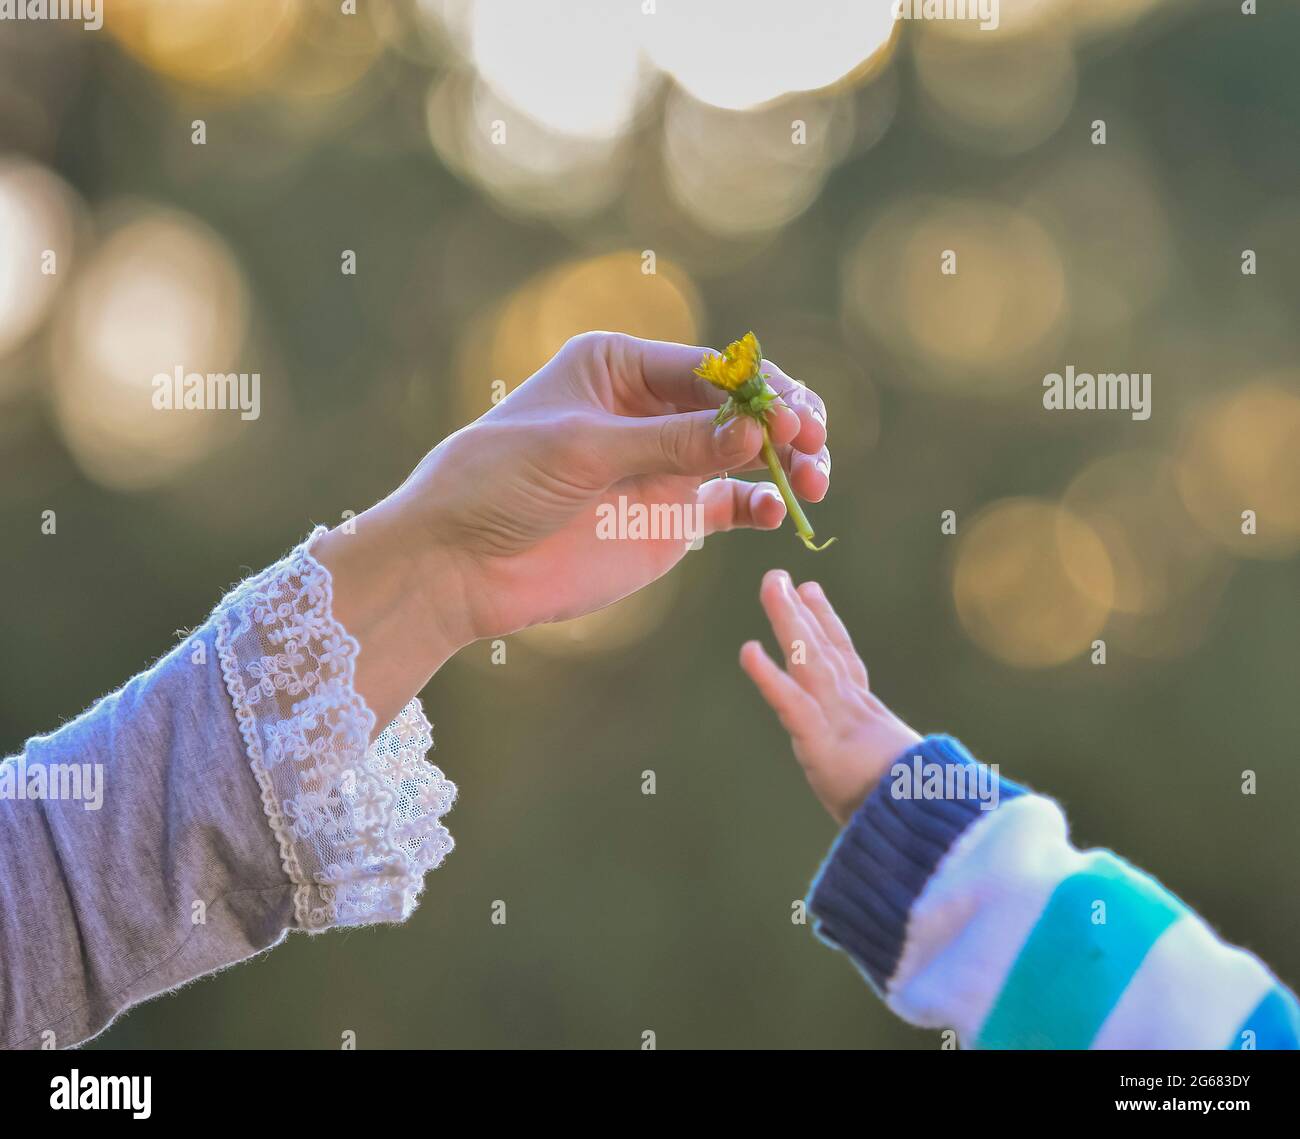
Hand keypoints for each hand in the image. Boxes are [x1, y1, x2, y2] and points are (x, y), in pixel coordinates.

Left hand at [388, 331, 829, 641]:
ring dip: (787, 462)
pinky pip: (732, 504)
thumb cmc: (502, 480)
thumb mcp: (583, 448)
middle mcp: (650, 409)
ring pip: (747, 453)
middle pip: (739, 406)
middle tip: (815, 444)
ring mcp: (664, 464)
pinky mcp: (670, 516)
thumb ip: (672, 441)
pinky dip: (761, 506)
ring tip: (814, 483)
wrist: (460, 562)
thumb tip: (759, 433)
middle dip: (784, 421)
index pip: (709, 367)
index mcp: (621, 367)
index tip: (791, 418)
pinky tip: (777, 514)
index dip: (757, 391)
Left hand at [740, 571, 920, 825]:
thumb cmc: (920, 822)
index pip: (846, 663)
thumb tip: (922, 783)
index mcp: (869, 724)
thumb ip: (897, 776)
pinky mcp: (825, 748)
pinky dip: (768, 677)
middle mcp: (853, 715)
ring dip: (788, 621)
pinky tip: (747, 650)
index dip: (828, 627)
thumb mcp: (900, 791)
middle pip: (824, 650)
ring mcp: (840, 726)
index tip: (812, 594)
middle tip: (780, 575)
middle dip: (801, 612)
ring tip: (771, 584)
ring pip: (810, 662)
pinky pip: (793, 705)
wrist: (933, 838)